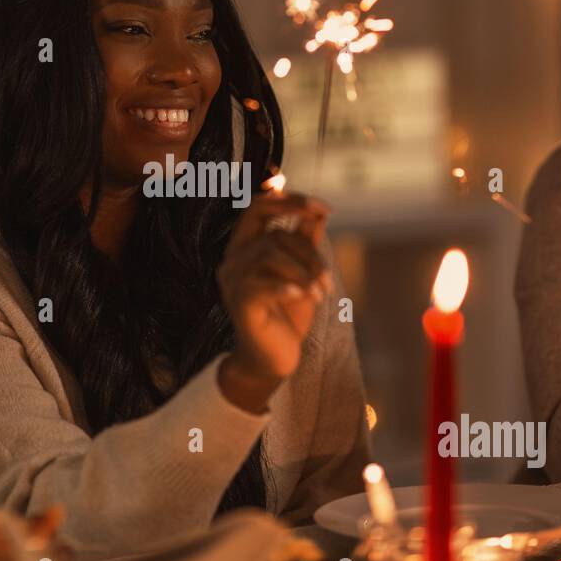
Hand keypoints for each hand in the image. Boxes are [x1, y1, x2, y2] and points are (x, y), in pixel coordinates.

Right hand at [216, 189, 331, 407]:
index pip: (258, 207)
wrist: (273, 359)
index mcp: (245, 246)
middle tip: (329, 277)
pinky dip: (290, 287)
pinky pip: (265, 284)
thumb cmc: (286, 314)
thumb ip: (305, 240)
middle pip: (272, 235)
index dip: (290, 201)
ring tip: (322, 293)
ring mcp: (232, 281)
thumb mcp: (302, 272)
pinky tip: (305, 297)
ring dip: (305, 272)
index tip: (324, 208)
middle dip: (308, 252)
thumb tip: (319, 211)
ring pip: (270, 255)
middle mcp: (232, 259)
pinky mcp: (239, 303)